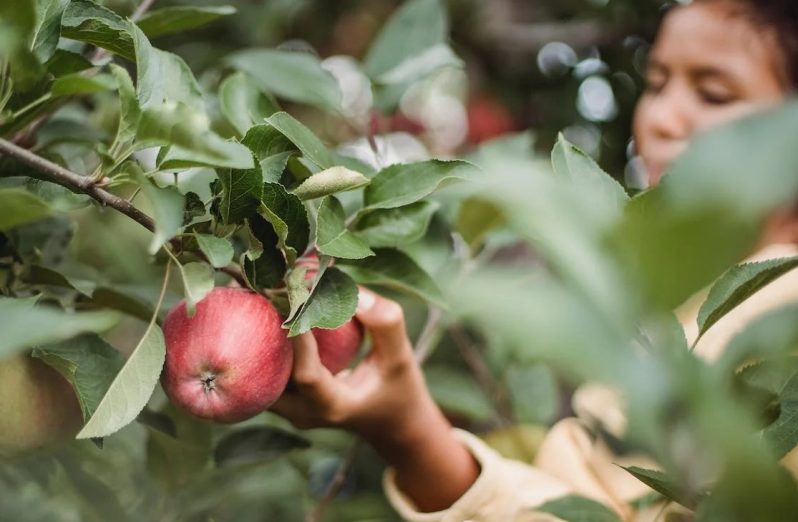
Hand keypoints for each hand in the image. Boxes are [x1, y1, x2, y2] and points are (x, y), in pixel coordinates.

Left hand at [271, 288, 479, 511]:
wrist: (393, 423)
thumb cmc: (399, 388)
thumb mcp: (402, 356)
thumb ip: (384, 323)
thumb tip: (354, 290)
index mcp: (334, 407)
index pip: (307, 375)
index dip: (299, 338)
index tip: (296, 298)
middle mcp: (304, 414)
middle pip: (270, 374)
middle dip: (266, 332)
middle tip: (270, 288)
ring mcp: (290, 410)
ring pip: (261, 372)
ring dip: (262, 335)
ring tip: (267, 294)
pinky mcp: (286, 399)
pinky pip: (268, 369)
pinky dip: (270, 340)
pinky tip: (274, 308)